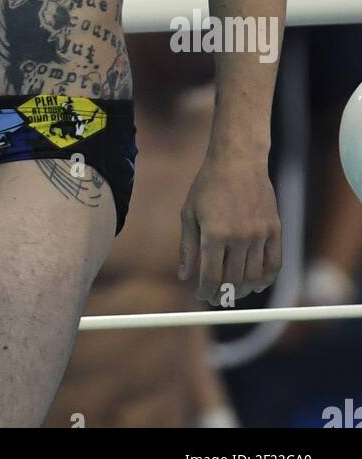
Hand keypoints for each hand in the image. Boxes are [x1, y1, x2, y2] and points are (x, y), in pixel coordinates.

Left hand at [178, 153, 281, 305]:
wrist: (238, 160)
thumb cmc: (208, 186)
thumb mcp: (189, 213)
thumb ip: (187, 247)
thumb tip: (184, 277)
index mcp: (214, 233)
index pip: (211, 276)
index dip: (206, 291)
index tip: (202, 296)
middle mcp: (239, 236)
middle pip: (233, 280)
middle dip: (223, 294)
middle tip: (216, 298)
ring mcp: (259, 234)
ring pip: (253, 276)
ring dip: (243, 290)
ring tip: (234, 292)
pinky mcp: (274, 229)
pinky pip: (274, 264)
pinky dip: (266, 279)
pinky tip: (256, 284)